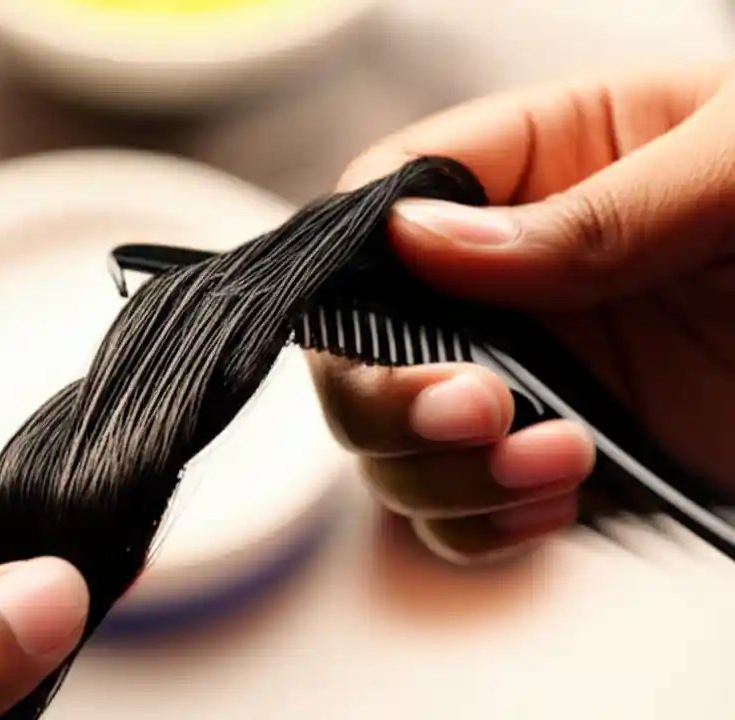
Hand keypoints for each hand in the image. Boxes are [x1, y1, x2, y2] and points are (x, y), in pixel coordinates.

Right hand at [314, 66, 734, 562]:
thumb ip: (594, 210)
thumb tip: (421, 240)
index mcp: (543, 165)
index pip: (387, 194)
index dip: (356, 261)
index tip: (395, 317)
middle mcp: (514, 276)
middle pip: (360, 337)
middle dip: (385, 392)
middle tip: (471, 414)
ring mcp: (536, 373)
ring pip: (396, 437)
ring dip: (435, 472)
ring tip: (543, 467)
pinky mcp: (568, 460)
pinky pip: (464, 507)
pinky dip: (478, 525)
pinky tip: (547, 504)